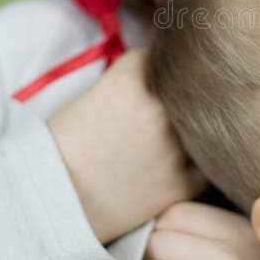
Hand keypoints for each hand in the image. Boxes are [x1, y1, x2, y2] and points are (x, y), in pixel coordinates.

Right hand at [47, 48, 204, 243]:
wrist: (53, 202)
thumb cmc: (61, 148)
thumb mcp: (91, 95)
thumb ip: (132, 81)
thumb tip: (161, 77)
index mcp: (132, 79)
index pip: (161, 57)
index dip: (154, 72)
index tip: (147, 84)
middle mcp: (159, 107)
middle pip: (189, 88)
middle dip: (178, 97)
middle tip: (157, 116)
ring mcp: (176, 146)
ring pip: (203, 125)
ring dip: (191, 129)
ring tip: (163, 143)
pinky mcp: (185, 182)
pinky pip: (205, 164)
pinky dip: (194, 164)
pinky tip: (171, 167)